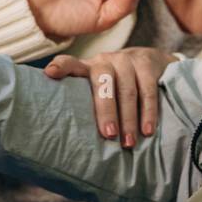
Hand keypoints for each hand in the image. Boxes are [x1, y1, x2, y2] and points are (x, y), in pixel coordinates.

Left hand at [44, 47, 180, 147]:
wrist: (150, 61)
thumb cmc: (116, 84)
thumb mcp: (98, 88)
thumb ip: (85, 101)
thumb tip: (70, 136)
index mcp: (88, 68)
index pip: (71, 63)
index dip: (62, 67)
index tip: (51, 74)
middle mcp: (105, 61)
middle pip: (103, 82)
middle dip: (106, 110)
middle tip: (109, 135)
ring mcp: (127, 60)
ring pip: (127, 89)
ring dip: (129, 118)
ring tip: (128, 142)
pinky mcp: (146, 62)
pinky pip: (147, 90)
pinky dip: (148, 112)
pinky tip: (148, 130)